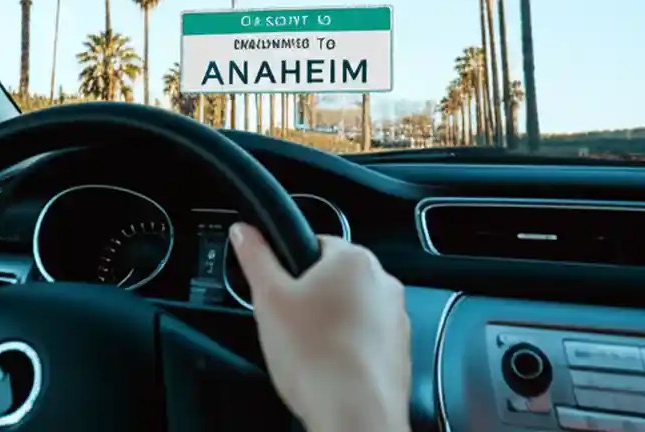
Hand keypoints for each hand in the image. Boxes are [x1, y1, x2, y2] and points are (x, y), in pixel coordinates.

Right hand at [229, 223, 410, 431]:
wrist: (354, 414)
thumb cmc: (316, 357)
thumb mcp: (269, 299)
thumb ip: (256, 257)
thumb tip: (245, 232)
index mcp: (353, 259)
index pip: (317, 243)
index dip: (292, 267)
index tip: (279, 289)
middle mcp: (383, 283)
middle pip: (336, 279)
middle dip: (313, 297)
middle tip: (289, 322)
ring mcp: (396, 318)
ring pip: (353, 310)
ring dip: (332, 323)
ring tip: (309, 349)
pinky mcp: (400, 350)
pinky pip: (368, 340)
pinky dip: (350, 349)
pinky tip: (330, 367)